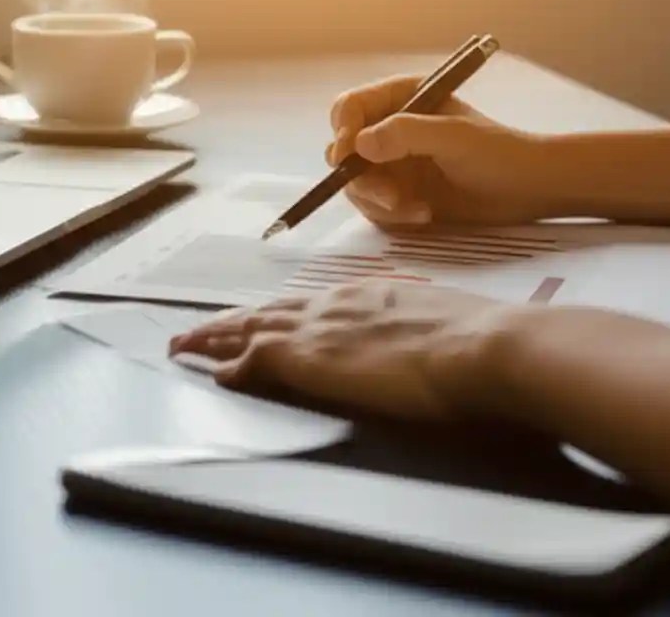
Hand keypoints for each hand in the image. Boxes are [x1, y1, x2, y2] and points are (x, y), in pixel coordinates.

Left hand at [168, 280, 522, 420]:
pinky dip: (230, 365)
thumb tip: (430, 345)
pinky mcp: (308, 356)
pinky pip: (253, 357)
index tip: (260, 319)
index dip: (278, 313)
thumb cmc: (481, 340)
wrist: (484, 346)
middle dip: (231, 322)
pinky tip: (214, 374)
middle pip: (268, 310)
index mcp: (369, 294)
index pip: (308, 303)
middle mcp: (335, 303)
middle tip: (199, 331)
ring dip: (215, 338)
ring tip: (185, 347)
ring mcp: (319, 327)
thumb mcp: (444, 323)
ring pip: (250, 328)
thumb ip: (421, 330)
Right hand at [328, 74, 555, 226]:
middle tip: (390, 196)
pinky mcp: (398, 193)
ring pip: (355, 183)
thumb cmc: (500, 154)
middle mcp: (389, 128)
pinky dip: (392, 216)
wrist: (528, 190)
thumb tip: (359, 144)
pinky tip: (424, 214)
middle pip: (343, 150)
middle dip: (361, 178)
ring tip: (417, 209)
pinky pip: (373, 206)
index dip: (343, 132)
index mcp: (401, 98)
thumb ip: (407, 133)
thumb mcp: (455, 138)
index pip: (349, 108)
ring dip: (379, 202)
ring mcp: (392, 163)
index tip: (349, 158)